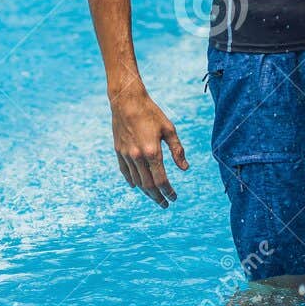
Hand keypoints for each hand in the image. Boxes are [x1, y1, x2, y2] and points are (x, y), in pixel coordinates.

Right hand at [110, 88, 187, 207]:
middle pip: (148, 185)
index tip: (174, 197)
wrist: (126, 101)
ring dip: (146, 192)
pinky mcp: (119, 151)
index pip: (161, 180)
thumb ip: (177, 150)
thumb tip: (185, 168)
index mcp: (152, 152)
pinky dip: (132, 181)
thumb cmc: (151, 113)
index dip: (168, 191)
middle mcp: (137, 157)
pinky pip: (125, 172)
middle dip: (157, 197)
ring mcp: (126, 155)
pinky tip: (137, 186)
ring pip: (136, 181)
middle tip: (165, 204)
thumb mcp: (169, 129)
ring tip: (154, 196)